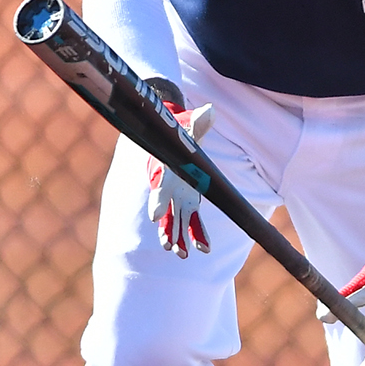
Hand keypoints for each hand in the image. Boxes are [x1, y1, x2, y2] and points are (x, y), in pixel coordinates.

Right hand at [146, 98, 215, 257]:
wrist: (175, 138)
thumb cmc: (180, 130)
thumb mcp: (189, 125)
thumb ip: (199, 121)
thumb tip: (210, 111)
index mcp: (166, 171)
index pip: (159, 189)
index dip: (158, 201)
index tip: (153, 215)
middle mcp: (169, 188)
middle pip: (165, 212)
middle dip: (166, 228)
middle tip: (167, 245)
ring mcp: (177, 197)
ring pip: (175, 222)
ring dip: (177, 238)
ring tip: (181, 254)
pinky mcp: (188, 201)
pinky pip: (191, 220)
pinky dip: (197, 234)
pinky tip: (203, 249)